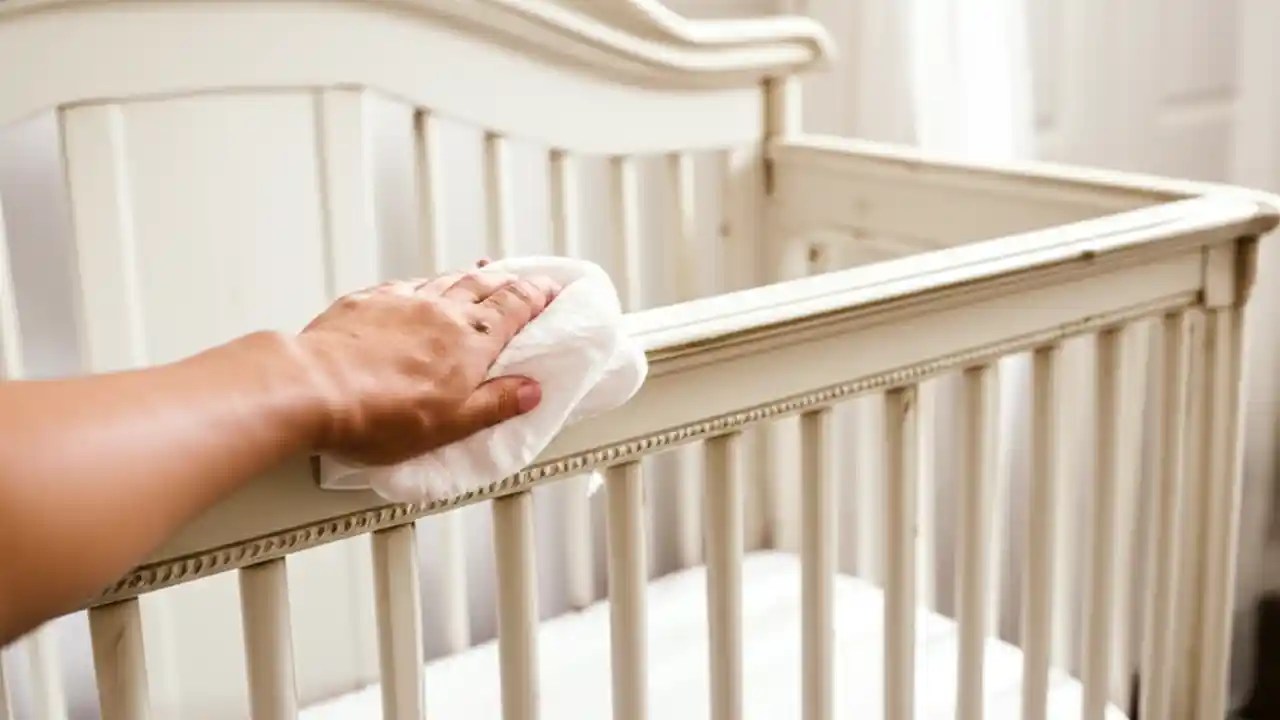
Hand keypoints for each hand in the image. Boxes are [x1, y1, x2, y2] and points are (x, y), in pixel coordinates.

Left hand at [294, 262, 558, 465]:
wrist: (313, 388)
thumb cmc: (378, 414)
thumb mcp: (452, 425)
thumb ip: (496, 403)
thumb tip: (530, 391)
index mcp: (470, 342)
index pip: (515, 307)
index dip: (537, 295)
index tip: (551, 290)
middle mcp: (441, 312)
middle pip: (485, 285)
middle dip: (509, 281)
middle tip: (523, 279)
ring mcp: (402, 302)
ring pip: (447, 279)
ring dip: (470, 276)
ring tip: (483, 272)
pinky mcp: (367, 302)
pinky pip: (405, 285)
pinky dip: (424, 284)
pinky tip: (420, 289)